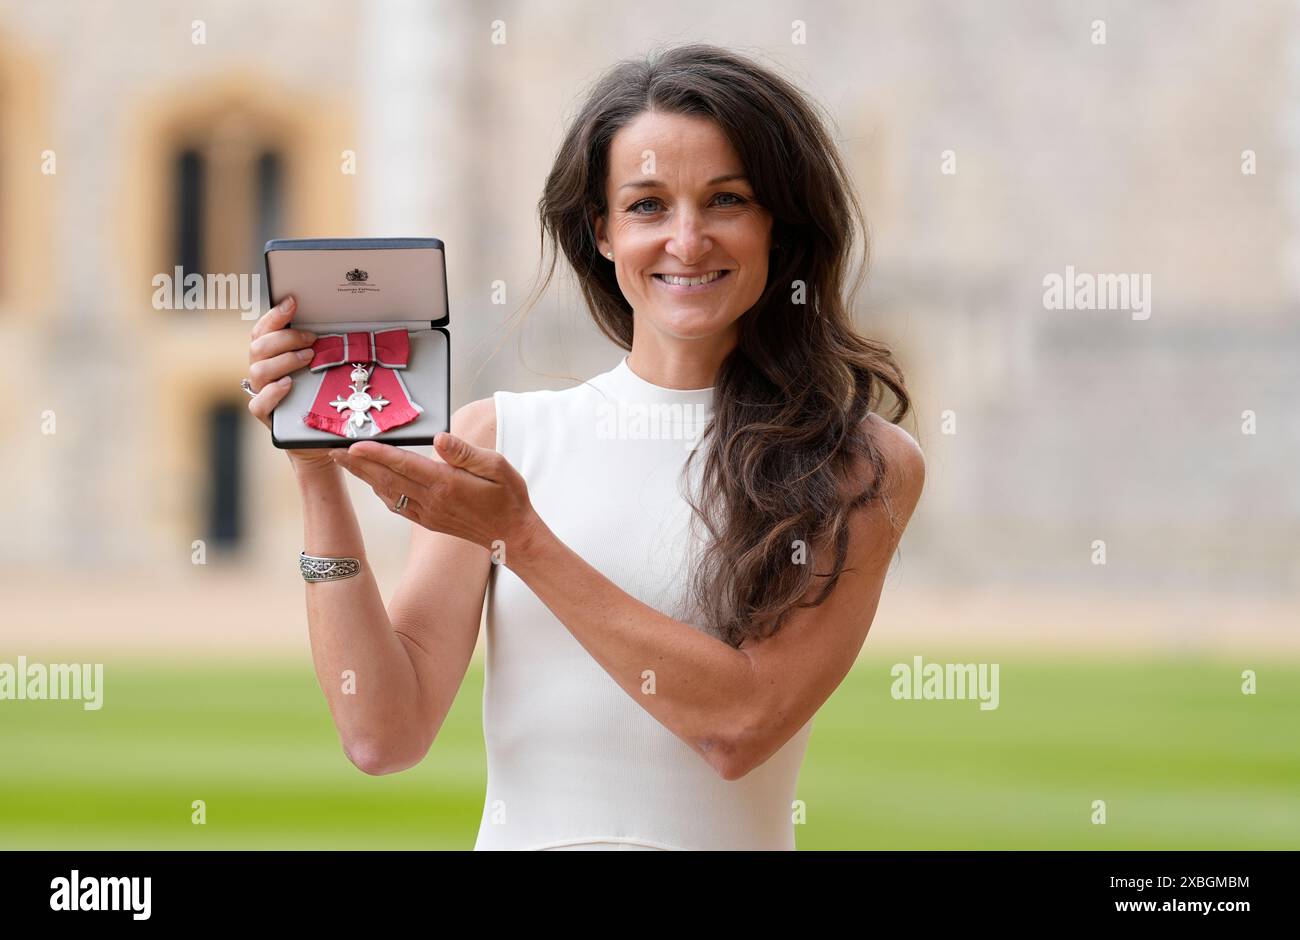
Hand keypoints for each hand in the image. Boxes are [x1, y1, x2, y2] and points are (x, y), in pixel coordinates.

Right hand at [245, 295, 329, 471]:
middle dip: (285, 338)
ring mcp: (262, 393)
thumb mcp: (325, 369)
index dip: (275, 315)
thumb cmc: (322, 397)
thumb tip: (340, 325)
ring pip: (258, 371)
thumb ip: (321, 348)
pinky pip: (258, 403)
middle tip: (312, 339)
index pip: (263, 330)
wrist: (322, 437)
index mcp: (271, 356)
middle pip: (258, 347)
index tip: (292, 301)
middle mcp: (263, 373)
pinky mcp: (267, 416)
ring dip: (284, 360)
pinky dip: (272, 392)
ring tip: (308, 358)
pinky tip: (289, 384)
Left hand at [330, 433, 539, 555]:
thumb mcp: (497, 466)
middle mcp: (432, 501)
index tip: (354, 444)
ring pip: (388, 493)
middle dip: (358, 464)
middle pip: (387, 479)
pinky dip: (381, 492)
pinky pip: (398, 506)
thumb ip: (466, 452)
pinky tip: (373, 484)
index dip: (376, 454)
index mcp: (446, 484)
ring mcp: (428, 514)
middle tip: (333, 450)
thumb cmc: (509, 497)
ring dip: (365, 478)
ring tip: (345, 463)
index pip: (404, 465)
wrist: (512, 535)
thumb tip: (439, 438)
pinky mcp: (429, 521)